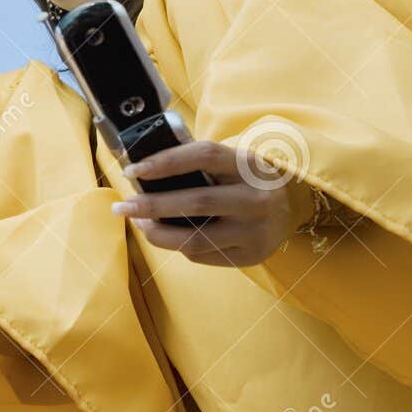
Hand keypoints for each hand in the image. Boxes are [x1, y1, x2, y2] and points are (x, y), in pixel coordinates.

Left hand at [113, 140, 312, 267]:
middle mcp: (256, 198)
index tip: (132, 170)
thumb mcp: (231, 161)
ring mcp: (256, 231)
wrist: (290, 207)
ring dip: (157, 233)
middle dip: (151, 205)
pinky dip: (177, 245)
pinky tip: (166, 235)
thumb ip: (197, 162)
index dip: (165, 161)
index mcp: (249, 165)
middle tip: (121, 206)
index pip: (204, 156)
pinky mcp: (251, 255)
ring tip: (137, 222)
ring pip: (196, 238)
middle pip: (196, 202)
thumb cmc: (245, 179)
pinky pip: (203, 255)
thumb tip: (141, 169)